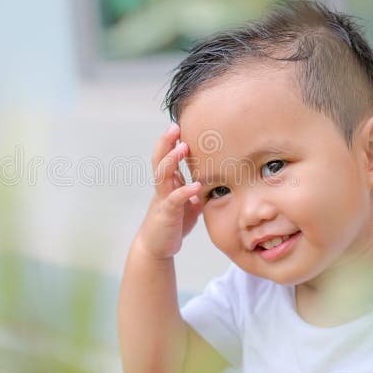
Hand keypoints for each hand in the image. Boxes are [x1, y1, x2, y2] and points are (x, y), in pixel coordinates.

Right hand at [135, 123, 202, 259]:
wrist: (157, 247)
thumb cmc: (172, 224)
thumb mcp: (188, 204)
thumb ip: (197, 191)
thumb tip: (215, 181)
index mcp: (168, 183)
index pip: (167, 156)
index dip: (171, 141)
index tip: (180, 125)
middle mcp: (163, 187)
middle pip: (159, 159)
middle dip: (166, 142)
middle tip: (174, 126)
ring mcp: (163, 199)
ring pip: (162, 174)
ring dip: (171, 160)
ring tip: (182, 148)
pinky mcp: (166, 214)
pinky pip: (175, 200)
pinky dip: (185, 192)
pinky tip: (196, 186)